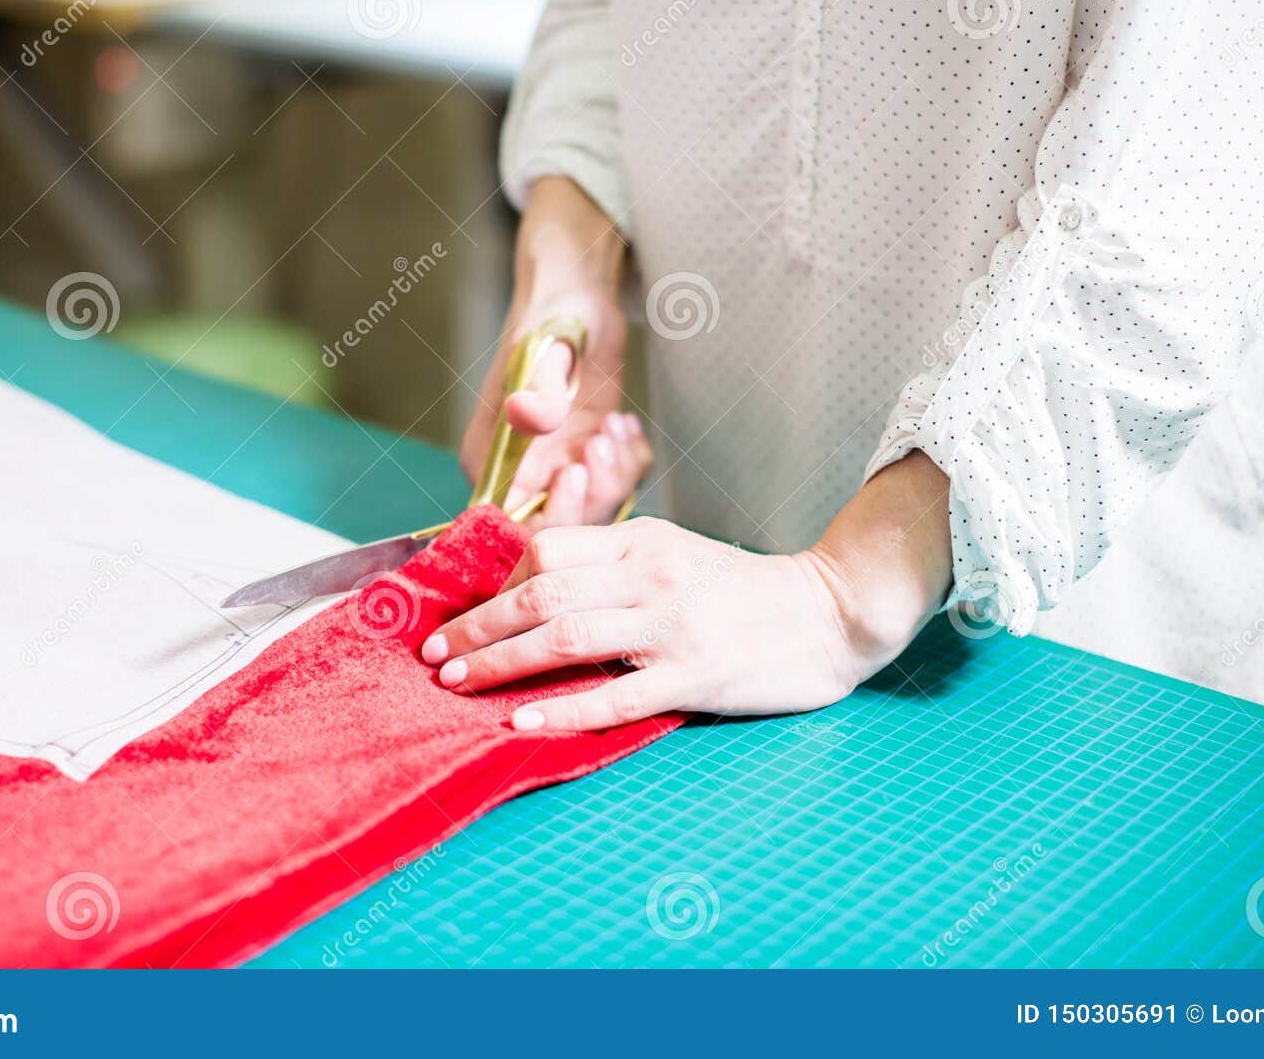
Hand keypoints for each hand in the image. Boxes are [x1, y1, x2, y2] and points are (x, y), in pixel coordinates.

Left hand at [420, 452, 955, 730]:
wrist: (830, 612)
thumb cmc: (743, 590)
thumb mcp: (675, 554)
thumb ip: (613, 563)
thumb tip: (534, 583)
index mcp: (640, 540)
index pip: (546, 548)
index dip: (494, 583)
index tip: (463, 614)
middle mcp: (648, 575)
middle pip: (540, 591)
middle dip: (476, 624)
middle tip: (433, 654)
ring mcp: (672, 626)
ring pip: (564, 637)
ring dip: (499, 661)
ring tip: (456, 683)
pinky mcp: (695, 676)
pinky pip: (616, 695)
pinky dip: (563, 709)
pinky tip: (523, 722)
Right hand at [460, 177, 651, 526]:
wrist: (579, 293)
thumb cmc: (557, 313)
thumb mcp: (551, 347)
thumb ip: (541, 390)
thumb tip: (527, 417)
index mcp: (491, 458)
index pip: (509, 524)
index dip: (549, 514)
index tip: (576, 470)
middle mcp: (517, 473)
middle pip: (557, 528)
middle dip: (592, 493)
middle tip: (604, 439)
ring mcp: (552, 468)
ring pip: (591, 512)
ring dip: (614, 475)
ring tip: (614, 423)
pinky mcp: (582, 459)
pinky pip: (613, 489)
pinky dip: (629, 464)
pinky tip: (624, 423)